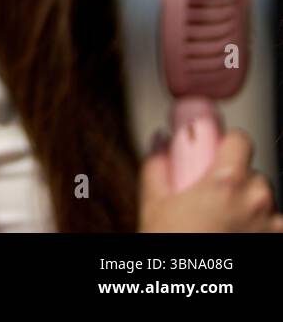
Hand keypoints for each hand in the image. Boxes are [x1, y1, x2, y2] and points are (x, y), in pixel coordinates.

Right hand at [140, 128, 282, 231]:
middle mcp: (256, 200)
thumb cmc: (173, 245)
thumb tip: (160, 144)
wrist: (190, 284)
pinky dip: (259, 227)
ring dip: (248, 206)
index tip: (215, 148)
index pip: (239, 139)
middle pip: (252, 173)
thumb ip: (157, 166)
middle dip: (234, 180)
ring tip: (223, 223)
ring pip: (264, 202)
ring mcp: (272, 225)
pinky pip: (273, 225)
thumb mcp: (153, 204)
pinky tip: (236, 235)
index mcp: (226, 182)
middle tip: (210, 195)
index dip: (226, 142)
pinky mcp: (277, 242)